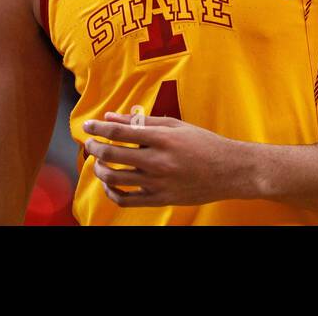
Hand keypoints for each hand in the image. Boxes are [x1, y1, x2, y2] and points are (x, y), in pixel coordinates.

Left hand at [81, 112, 256, 206]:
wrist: (230, 171)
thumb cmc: (203, 143)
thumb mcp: (175, 126)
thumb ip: (142, 121)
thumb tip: (112, 117)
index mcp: (162, 138)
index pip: (119, 132)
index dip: (98, 128)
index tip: (87, 125)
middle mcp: (158, 161)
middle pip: (112, 154)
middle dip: (94, 148)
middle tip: (90, 143)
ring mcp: (158, 183)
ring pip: (114, 178)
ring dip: (99, 169)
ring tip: (99, 162)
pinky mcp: (160, 199)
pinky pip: (126, 199)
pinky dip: (112, 192)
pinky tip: (110, 184)